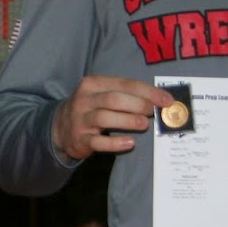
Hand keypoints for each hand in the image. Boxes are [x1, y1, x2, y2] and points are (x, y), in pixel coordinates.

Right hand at [52, 76, 169, 160]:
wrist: (60, 128)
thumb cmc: (90, 108)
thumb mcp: (101, 95)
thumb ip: (124, 95)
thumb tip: (158, 101)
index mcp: (93, 84)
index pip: (124, 84)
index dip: (148, 92)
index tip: (167, 100)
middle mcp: (84, 99)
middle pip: (114, 99)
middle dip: (138, 104)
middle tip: (154, 111)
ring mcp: (81, 120)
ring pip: (105, 117)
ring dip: (128, 120)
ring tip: (144, 124)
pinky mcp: (80, 139)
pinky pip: (98, 142)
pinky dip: (115, 143)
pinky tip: (130, 142)